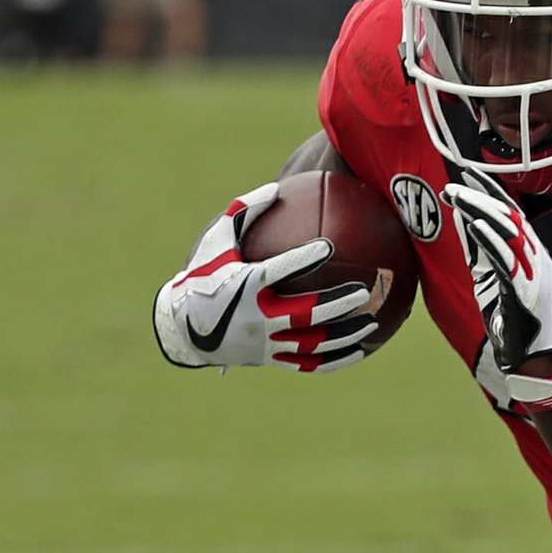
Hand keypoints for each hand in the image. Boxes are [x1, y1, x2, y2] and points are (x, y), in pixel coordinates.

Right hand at [151, 182, 376, 372]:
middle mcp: (256, 317)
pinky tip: (361, 351)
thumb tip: (276, 187)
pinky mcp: (269, 359)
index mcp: (245, 285)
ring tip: (370, 323)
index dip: (304, 259)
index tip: (329, 246)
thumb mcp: (215, 242)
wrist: (181, 325)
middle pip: (304, 314)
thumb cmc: (203, 275)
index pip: (278, 271)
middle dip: (336, 304)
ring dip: (344, 336)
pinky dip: (336, 360)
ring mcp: (264, 342)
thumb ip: (244, 213)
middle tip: (363, 292)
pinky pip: (307, 365)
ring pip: (311, 344)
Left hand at [448, 176, 551, 418]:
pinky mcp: (526, 290)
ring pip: (510, 232)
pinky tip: (472, 225)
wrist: (533, 358)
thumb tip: (463, 219)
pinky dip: (489, 239)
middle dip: (481, 196)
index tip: (467, 172)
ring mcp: (536, 273)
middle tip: (453, 184)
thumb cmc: (513, 319)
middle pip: (511, 217)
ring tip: (457, 197)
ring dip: (481, 212)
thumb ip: (480, 250)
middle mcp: (539, 258)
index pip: (512, 212)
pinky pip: (507, 259)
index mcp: (533, 253)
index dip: (490, 190)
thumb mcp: (491, 278)